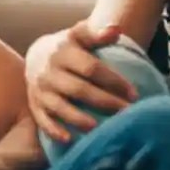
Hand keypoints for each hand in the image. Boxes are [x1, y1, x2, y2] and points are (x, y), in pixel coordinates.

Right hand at [24, 20, 136, 142]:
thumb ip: (97, 33)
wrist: (36, 55)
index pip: (91, 68)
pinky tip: (69, 140)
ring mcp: (40, 89)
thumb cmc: (68, 47)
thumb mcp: (79, 35)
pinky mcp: (34, 104)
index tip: (134, 94)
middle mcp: (49, 71)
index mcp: (63, 52)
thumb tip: (116, 29)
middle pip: (79, 89)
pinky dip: (54, 130)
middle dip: (105, 102)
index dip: (114, 81)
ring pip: (60, 106)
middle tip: (127, 114)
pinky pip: (43, 119)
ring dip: (79, 119)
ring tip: (99, 129)